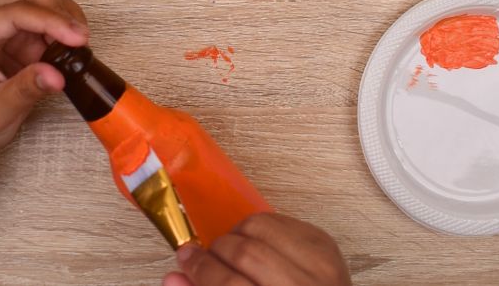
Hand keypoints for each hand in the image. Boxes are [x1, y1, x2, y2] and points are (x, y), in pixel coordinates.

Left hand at [0, 0, 88, 199]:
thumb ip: (25, 90)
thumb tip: (56, 74)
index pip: (16, 12)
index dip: (51, 21)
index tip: (78, 38)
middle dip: (56, 6)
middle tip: (78, 36)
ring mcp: (7, 30)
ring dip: (64, 16)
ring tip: (77, 46)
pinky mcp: (23, 41)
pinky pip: (50, 21)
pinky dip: (66, 29)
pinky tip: (72, 51)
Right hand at [163, 213, 349, 285]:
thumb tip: (173, 278)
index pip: (231, 284)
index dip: (201, 270)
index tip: (186, 260)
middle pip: (246, 253)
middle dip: (216, 252)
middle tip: (205, 257)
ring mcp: (321, 266)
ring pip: (261, 226)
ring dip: (236, 235)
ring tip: (232, 252)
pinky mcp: (325, 245)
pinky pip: (281, 219)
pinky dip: (259, 228)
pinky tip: (257, 246)